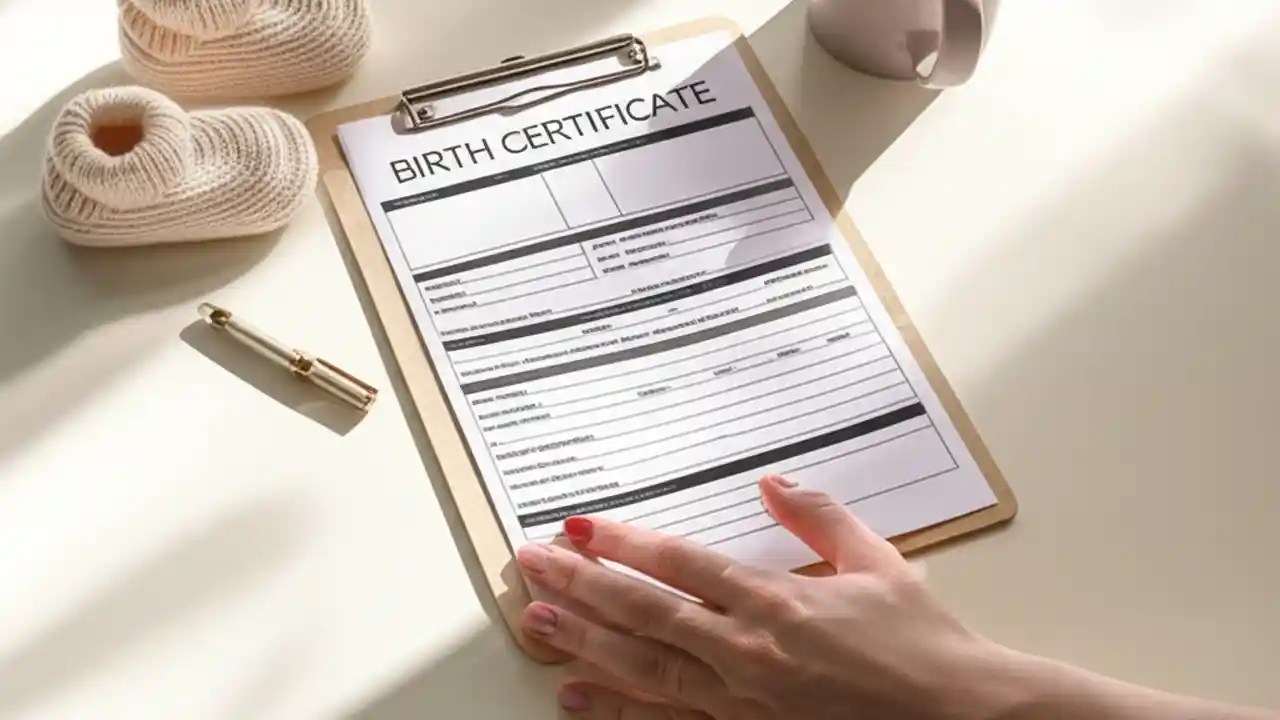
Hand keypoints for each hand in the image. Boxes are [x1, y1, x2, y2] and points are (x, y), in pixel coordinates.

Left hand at [515, 475, 1008, 719]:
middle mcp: (746, 651)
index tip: (581, 527)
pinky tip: (578, 696)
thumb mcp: (878, 563)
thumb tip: (771, 482)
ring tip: (537, 621)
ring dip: (585, 641)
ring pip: (643, 667)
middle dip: (582, 585)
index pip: (681, 564)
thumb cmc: (922, 644)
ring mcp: (740, 700)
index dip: (624, 544)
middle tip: (531, 564)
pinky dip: (618, 709)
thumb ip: (819, 516)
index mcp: (775, 603)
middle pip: (645, 612)